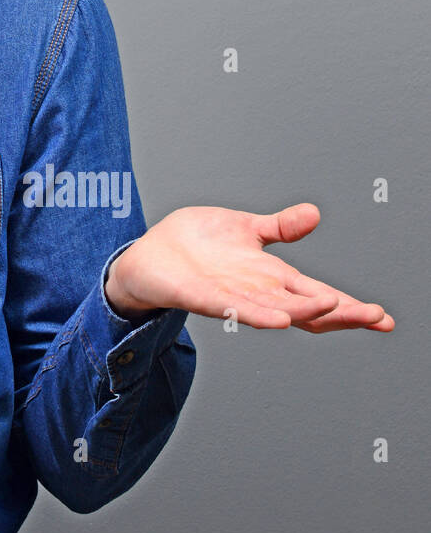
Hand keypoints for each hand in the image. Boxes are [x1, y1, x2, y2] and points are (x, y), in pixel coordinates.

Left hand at [104, 203, 393, 331]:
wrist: (149, 255)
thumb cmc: (198, 245)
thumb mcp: (245, 228)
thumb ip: (280, 226)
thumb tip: (314, 214)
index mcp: (269, 276)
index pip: (316, 292)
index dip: (349, 304)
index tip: (383, 316)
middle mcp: (256, 292)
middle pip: (305, 307)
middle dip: (341, 311)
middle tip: (375, 316)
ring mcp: (230, 297)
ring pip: (274, 310)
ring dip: (303, 310)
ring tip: (332, 308)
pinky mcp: (201, 297)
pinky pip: (231, 308)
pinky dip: (254, 314)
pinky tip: (276, 319)